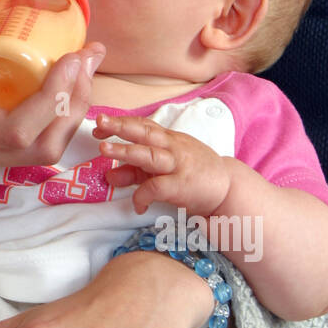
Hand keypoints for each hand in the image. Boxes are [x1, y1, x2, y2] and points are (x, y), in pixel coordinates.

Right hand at [0, 0, 105, 224]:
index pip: (22, 128)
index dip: (58, 96)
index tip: (73, 56)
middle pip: (44, 148)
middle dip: (76, 105)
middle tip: (88, 58)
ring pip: (34, 155)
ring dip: (64, 117)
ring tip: (74, 73)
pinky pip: (14, 151)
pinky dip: (41, 124)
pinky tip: (40, 91)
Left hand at [93, 113, 232, 216]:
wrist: (228, 188)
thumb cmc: (193, 174)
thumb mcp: (162, 170)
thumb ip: (135, 172)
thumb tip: (108, 176)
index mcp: (168, 139)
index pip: (142, 125)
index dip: (120, 122)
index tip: (100, 124)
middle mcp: (172, 148)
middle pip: (144, 132)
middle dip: (120, 126)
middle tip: (99, 123)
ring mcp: (177, 165)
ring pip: (149, 154)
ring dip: (125, 151)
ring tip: (103, 150)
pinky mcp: (182, 185)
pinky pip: (156, 187)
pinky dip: (142, 195)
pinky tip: (137, 205)